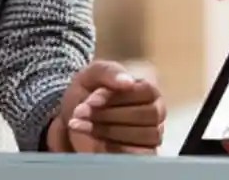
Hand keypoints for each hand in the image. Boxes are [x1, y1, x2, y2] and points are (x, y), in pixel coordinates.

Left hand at [47, 61, 165, 153]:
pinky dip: (111, 147)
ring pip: (140, 135)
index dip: (118, 97)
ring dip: (107, 130)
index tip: (91, 100)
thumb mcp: (93, 74)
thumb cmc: (89, 91)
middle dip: (109, 114)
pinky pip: (135, 155)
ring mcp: (151, 137)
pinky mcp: (142, 156)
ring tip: (81, 125)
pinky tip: (92, 140)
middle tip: (81, 113)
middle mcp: (155, 114)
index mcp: (149, 91)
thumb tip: (128, 82)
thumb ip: (109, 72)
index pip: (145, 92)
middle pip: (144, 115)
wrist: (74, 116)